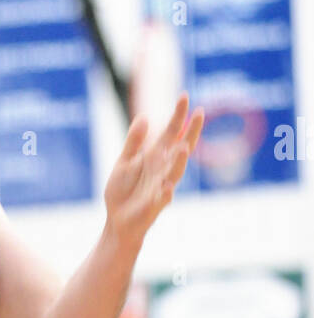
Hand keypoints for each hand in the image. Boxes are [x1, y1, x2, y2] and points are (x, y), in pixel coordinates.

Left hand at [104, 94, 204, 249]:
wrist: (118, 221)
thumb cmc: (124, 190)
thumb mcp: (125, 161)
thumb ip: (134, 141)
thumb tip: (144, 116)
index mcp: (156, 156)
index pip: (171, 132)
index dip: (178, 115)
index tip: (185, 96)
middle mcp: (163, 169)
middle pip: (181, 147)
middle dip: (190, 132)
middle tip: (200, 113)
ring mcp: (161, 186)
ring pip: (175, 172)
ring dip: (179, 161)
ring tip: (182, 147)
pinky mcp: (154, 205)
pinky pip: (162, 199)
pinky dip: (165, 192)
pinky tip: (167, 186)